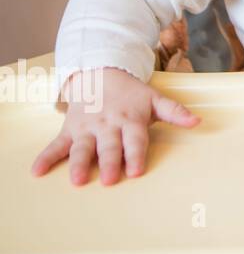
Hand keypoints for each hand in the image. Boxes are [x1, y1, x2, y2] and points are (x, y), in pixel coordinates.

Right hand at [31, 67, 200, 185]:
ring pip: (83, 148)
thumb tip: (198, 122)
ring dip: (79, 163)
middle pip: (109, 146)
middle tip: (110, 180)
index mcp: (130, 119)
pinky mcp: (70, 130)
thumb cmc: (132, 94)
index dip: (136, 154)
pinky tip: (37, 171)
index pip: (135, 139)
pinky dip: (46, 157)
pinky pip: (56, 145)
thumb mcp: (155, 99)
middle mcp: (108, 125)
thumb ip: (175, 112)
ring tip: (78, 180)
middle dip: (110, 162)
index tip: (136, 170)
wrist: (101, 73)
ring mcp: (87, 128)